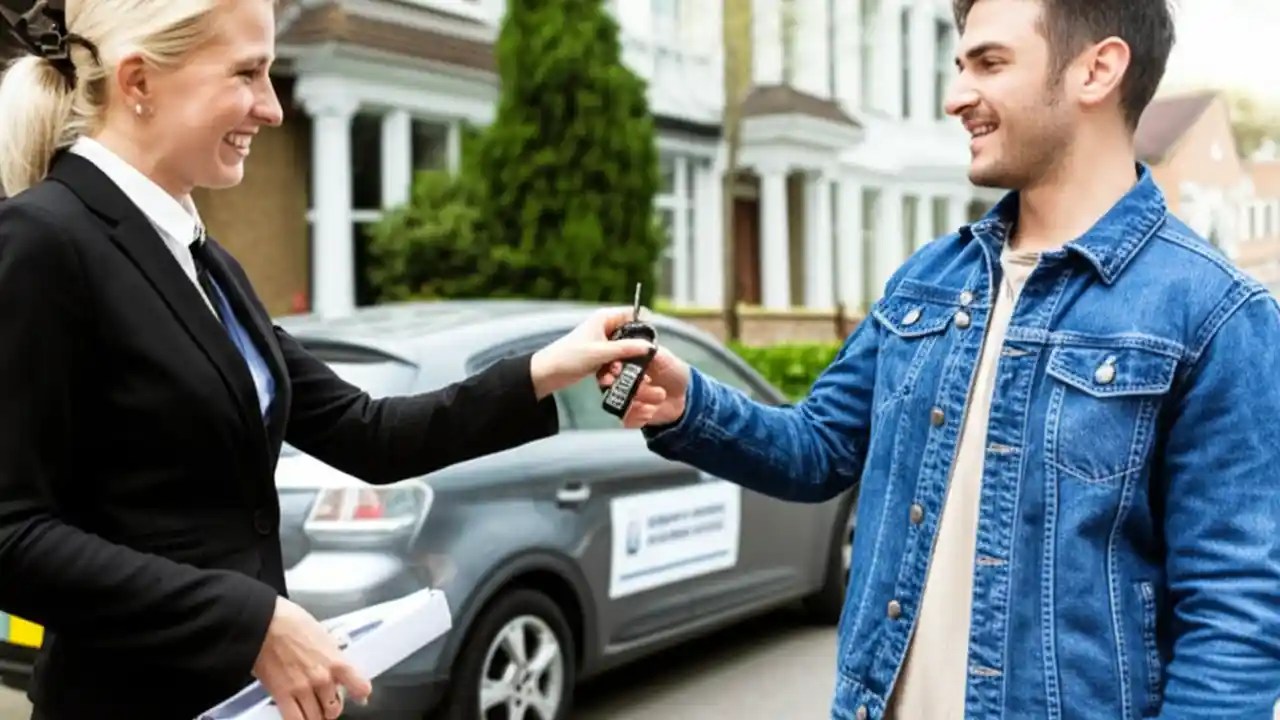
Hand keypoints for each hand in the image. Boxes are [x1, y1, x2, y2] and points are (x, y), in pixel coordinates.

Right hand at [252, 597, 371, 719]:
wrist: (264, 623)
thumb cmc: (291, 622)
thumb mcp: (322, 634)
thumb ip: (332, 654)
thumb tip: (337, 664)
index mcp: (336, 660)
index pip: (360, 686)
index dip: (359, 694)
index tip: (358, 696)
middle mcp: (323, 678)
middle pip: (334, 708)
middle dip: (331, 708)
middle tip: (325, 703)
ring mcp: (302, 689)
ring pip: (315, 718)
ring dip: (315, 717)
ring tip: (310, 710)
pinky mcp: (281, 695)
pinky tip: (298, 715)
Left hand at [529, 307, 664, 401]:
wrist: (546, 374)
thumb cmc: (569, 357)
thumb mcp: (600, 353)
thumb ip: (626, 349)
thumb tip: (650, 347)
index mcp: (605, 318)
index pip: (634, 314)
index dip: (644, 328)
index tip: (649, 344)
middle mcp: (605, 327)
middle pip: (631, 336)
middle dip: (632, 353)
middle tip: (631, 365)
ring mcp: (602, 343)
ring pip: (624, 353)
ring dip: (621, 366)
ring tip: (611, 375)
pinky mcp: (599, 357)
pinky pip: (614, 363)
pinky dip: (612, 372)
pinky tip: (604, 380)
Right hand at [596, 314, 691, 428]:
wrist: (686, 394)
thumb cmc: (672, 370)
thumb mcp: (663, 356)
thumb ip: (647, 351)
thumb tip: (634, 345)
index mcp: (624, 364)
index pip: (609, 365)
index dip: (611, 367)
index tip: (617, 369)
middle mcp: (620, 383)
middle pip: (608, 386)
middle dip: (619, 387)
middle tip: (631, 387)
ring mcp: (624, 400)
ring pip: (619, 403)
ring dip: (638, 401)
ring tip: (660, 395)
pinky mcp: (631, 416)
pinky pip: (627, 420)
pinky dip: (639, 416)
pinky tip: (651, 410)